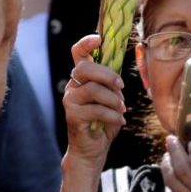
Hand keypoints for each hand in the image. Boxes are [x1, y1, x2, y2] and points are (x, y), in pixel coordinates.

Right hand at [63, 34, 125, 170]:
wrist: (91, 152)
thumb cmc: (103, 123)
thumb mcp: (111, 99)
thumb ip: (112, 84)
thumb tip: (120, 74)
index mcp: (82, 78)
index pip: (78, 53)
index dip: (86, 43)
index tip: (99, 39)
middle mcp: (72, 86)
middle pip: (84, 68)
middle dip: (107, 75)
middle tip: (121, 87)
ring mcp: (70, 100)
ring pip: (93, 89)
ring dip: (113, 100)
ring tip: (121, 110)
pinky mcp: (72, 115)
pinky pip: (96, 109)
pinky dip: (112, 116)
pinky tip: (118, 122)